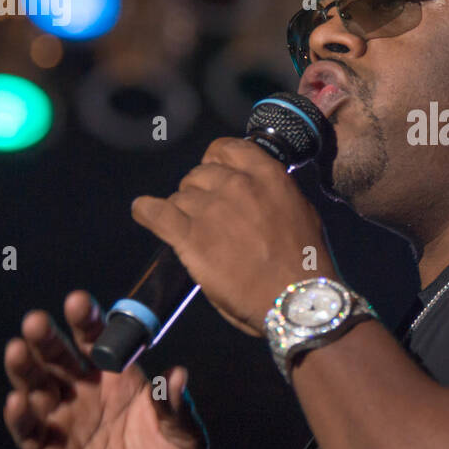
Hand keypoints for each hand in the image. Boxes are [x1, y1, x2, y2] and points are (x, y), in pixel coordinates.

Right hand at [3, 290, 206, 448]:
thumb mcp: (187, 441)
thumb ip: (178, 409)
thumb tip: (176, 376)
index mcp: (122, 382)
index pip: (102, 343)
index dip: (89, 322)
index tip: (79, 301)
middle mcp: (90, 396)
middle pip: (61, 360)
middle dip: (47, 339)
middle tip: (36, 321)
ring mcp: (67, 424)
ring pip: (38, 389)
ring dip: (25, 370)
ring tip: (17, 350)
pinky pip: (30, 433)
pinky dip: (20, 417)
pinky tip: (17, 401)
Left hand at [130, 137, 341, 336]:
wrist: (296, 300)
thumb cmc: (305, 263)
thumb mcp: (301, 213)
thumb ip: (274, 193)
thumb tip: (258, 190)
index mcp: (267, 175)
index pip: (226, 149)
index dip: (217, 161)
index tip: (216, 175)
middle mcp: (236, 184)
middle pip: (200, 173)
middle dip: (201, 191)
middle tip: (209, 216)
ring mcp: (210, 209)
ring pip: (180, 197)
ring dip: (184, 211)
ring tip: (195, 233)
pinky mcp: (189, 236)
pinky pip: (154, 212)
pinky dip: (146, 211)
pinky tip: (143, 211)